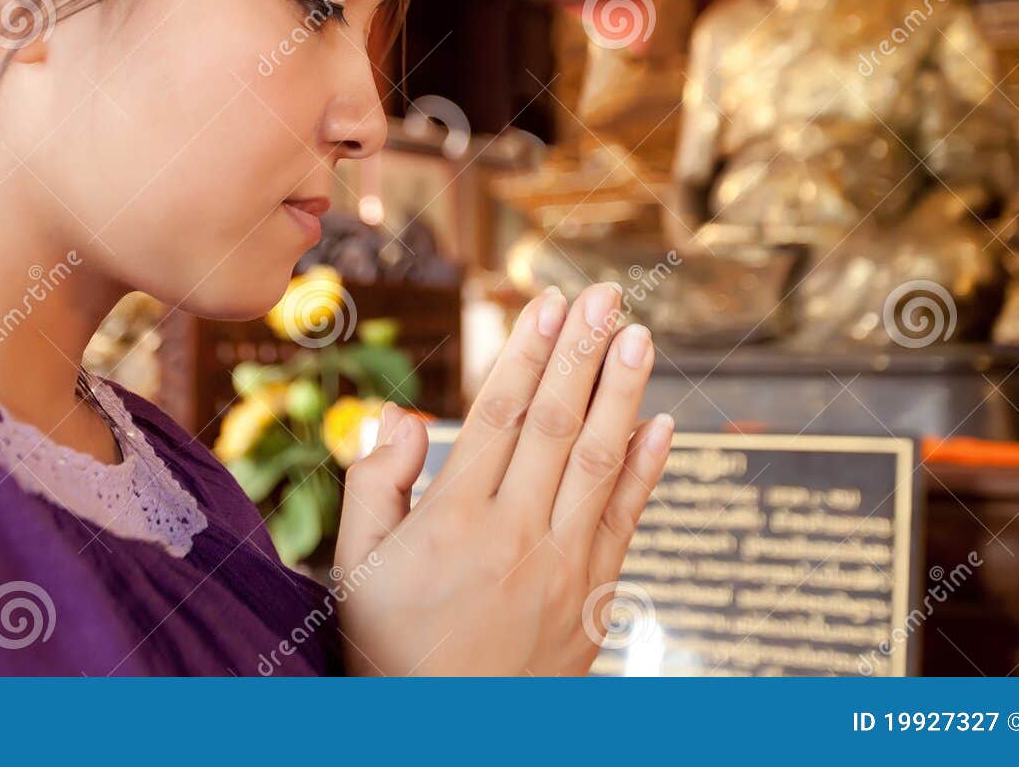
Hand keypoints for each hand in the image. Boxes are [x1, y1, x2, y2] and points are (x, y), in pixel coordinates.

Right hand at [333, 281, 672, 674]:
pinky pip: (625, 521)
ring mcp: (561, 568)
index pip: (498, 416)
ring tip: (640, 335)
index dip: (526, 354)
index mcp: (452, 522)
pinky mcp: (592, 597)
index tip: (547, 304)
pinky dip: (646, 471)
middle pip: (554, 425)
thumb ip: (375, 486)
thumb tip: (401, 416)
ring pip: (597, 463)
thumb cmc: (389, 649)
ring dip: (622, 393)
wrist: (445, 740)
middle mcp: (514, 537)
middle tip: (606, 296)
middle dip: (582, 354)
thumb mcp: (355, 570)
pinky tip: (663, 424)